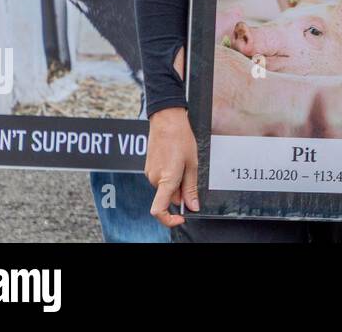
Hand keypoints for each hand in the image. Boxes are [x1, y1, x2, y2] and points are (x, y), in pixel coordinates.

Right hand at [145, 106, 198, 227]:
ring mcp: (149, 173)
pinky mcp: (148, 168)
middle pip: (168, 197)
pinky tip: (175, 159)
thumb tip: (193, 206)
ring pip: (165, 188)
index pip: (159, 210)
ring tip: (183, 162)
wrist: (166, 120)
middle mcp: (154, 179)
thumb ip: (191, 188)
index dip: (169, 220)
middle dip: (181, 192)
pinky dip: (169, 175)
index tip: (182, 218)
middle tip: (190, 173)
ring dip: (176, 182)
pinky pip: (161, 179)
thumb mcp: (192, 164)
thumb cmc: (181, 139)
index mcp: (166, 180)